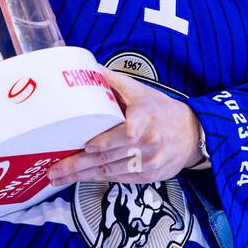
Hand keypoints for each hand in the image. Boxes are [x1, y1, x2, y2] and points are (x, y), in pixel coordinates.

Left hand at [48, 67, 202, 185]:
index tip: (89, 146)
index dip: (107, 141)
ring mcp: (149, 162)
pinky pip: (118, 178)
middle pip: (110, 156)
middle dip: (79, 165)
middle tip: (55, 169)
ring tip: (59, 176)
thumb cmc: (161, 111)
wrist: (193, 134)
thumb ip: (113, 82)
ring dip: (82, 175)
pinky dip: (97, 178)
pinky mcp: (148, 176)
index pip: (129, 132)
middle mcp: (149, 142)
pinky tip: (79, 178)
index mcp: (146, 117)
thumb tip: (88, 69)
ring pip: (110, 171)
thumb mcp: (140, 91)